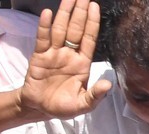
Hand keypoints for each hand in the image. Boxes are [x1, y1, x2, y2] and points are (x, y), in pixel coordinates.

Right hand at [19, 0, 110, 119]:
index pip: (89, 39)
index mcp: (82, 64)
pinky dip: (45, 26)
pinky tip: (48, 13)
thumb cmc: (63, 106)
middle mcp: (69, 55)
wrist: (39, 108)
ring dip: (64, 14)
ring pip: (60, 30)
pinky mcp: (39, 56)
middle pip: (75, 29)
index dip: (92, 23)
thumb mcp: (82, 105)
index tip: (95, 7)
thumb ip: (95, 96)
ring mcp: (54, 53)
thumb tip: (108, 85)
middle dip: (80, 13)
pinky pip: (43, 38)